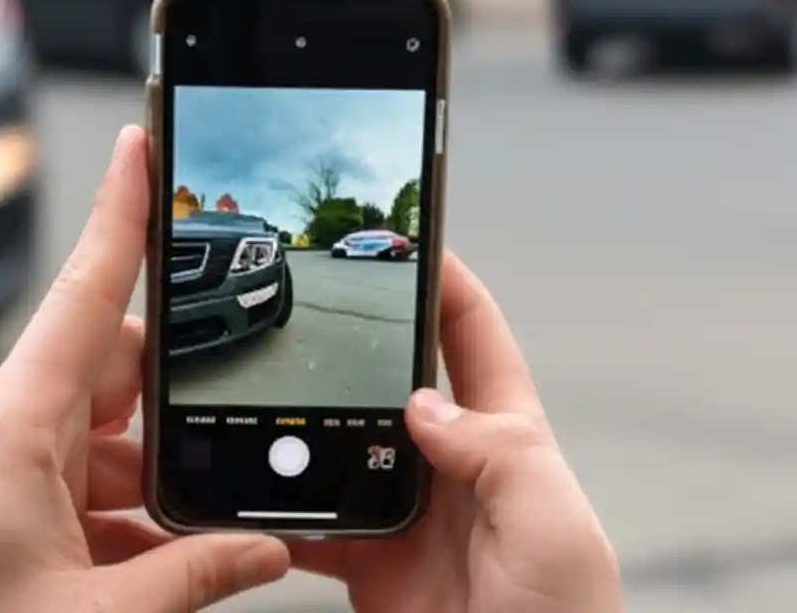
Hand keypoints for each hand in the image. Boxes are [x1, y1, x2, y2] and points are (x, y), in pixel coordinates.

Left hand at [0, 126, 289, 612]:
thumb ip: (190, 580)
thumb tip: (259, 552)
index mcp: (19, 425)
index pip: (88, 290)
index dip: (123, 211)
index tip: (144, 149)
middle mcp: (7, 424)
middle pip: (120, 373)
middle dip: (182, 404)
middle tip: (231, 439)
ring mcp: (0, 456)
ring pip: (106, 433)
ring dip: (152, 474)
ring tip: (193, 528)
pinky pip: (78, 473)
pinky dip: (121, 507)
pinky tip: (152, 556)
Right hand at [292, 253, 622, 612]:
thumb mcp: (554, 530)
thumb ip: (498, 456)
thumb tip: (422, 405)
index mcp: (509, 442)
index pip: (475, 338)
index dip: (445, 280)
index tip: (403, 234)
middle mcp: (454, 467)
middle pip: (393, 379)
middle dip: (355, 338)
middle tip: (308, 299)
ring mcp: (407, 512)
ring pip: (340, 442)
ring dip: (302, 422)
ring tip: (257, 392)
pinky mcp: (369, 561)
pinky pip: (311, 519)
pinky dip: (274, 506)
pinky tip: (243, 496)